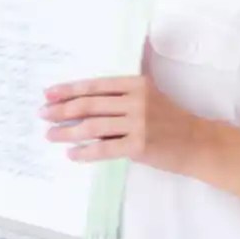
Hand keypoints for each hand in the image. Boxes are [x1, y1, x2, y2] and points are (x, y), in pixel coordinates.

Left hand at [42, 75, 199, 172]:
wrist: (196, 142)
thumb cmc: (170, 119)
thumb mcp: (150, 94)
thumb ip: (124, 91)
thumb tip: (93, 90)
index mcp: (136, 84)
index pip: (95, 85)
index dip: (69, 89)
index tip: (49, 94)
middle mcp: (136, 100)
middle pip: (90, 105)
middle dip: (62, 110)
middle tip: (42, 114)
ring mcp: (138, 124)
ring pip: (93, 127)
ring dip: (67, 131)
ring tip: (51, 135)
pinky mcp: (139, 146)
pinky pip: (104, 149)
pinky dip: (85, 152)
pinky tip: (72, 154)